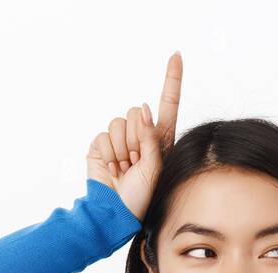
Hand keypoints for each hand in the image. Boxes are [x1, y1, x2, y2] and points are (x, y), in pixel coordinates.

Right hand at [86, 51, 182, 220]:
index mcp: (160, 138)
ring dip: (122, 150)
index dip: (172, 79)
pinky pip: (104, 136)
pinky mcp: (101, 144)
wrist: (116, 211)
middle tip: (135, 164)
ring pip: (119, 123)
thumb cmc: (142, 196)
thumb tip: (144, 109)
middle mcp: (140, 134)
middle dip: (135, 140)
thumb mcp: (155, 168)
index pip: (168, 104)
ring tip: (124, 169)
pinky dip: (108, 154)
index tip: (176, 55)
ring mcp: (119, 139)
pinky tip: (112, 170)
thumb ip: (151, 138)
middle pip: (137, 112)